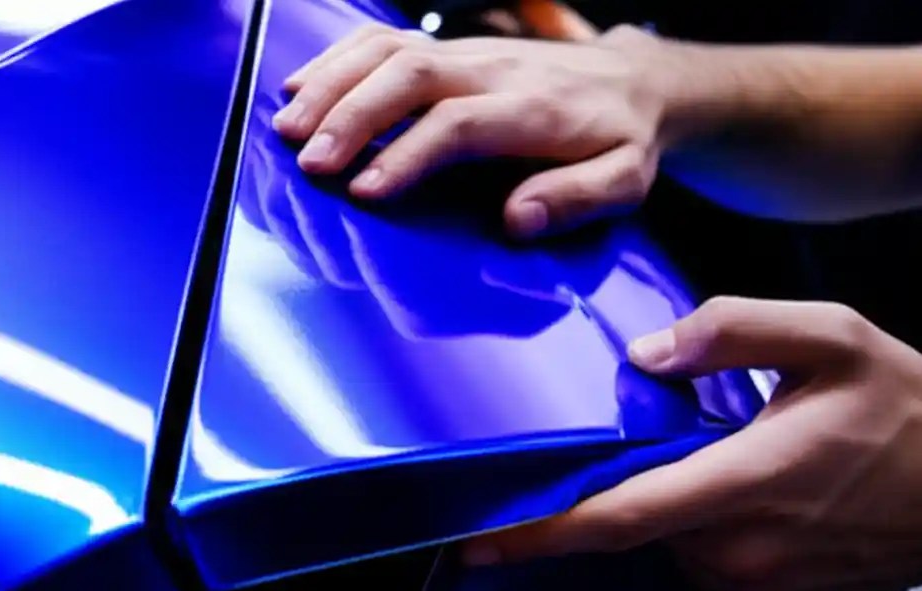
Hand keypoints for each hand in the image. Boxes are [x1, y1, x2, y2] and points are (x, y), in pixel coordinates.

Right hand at [274, 24, 674, 237]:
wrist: (635, 79)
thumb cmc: (620, 140)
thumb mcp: (625, 180)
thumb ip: (576, 198)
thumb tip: (516, 220)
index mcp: (533, 110)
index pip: (458, 123)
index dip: (406, 155)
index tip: (364, 194)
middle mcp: (491, 69)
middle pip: (409, 76)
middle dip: (351, 116)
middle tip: (307, 161)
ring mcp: (465, 51)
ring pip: (388, 50)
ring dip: (331, 84)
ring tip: (286, 126)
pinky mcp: (447, 47)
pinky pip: (382, 38)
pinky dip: (335, 59)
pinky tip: (299, 87)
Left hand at [462, 297, 921, 590]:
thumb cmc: (910, 406)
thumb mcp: (834, 337)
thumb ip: (734, 330)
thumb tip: (646, 357)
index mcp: (746, 483)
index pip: (619, 519)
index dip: (541, 533)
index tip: (478, 539)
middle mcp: (742, 549)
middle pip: (632, 526)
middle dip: (604, 490)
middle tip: (618, 439)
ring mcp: (760, 585)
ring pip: (665, 541)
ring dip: (659, 502)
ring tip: (703, 449)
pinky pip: (703, 561)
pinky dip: (694, 523)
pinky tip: (732, 482)